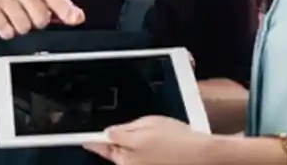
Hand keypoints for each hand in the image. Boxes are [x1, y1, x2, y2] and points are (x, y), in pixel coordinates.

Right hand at [0, 0, 83, 38]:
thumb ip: (61, 7)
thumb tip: (79, 16)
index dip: (65, 8)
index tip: (74, 19)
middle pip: (41, 18)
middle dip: (35, 23)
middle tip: (27, 16)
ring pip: (23, 27)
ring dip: (20, 28)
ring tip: (14, 19)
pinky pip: (6, 30)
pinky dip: (6, 32)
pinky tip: (4, 23)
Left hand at [82, 116, 214, 164]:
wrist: (204, 155)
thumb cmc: (178, 139)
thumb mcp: (148, 124)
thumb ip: (124, 130)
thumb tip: (108, 133)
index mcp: (125, 154)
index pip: (101, 146)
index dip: (91, 141)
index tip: (82, 140)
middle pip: (116, 152)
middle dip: (122, 142)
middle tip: (144, 134)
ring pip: (130, 157)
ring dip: (136, 150)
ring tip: (160, 143)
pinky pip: (141, 161)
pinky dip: (147, 156)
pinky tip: (164, 150)